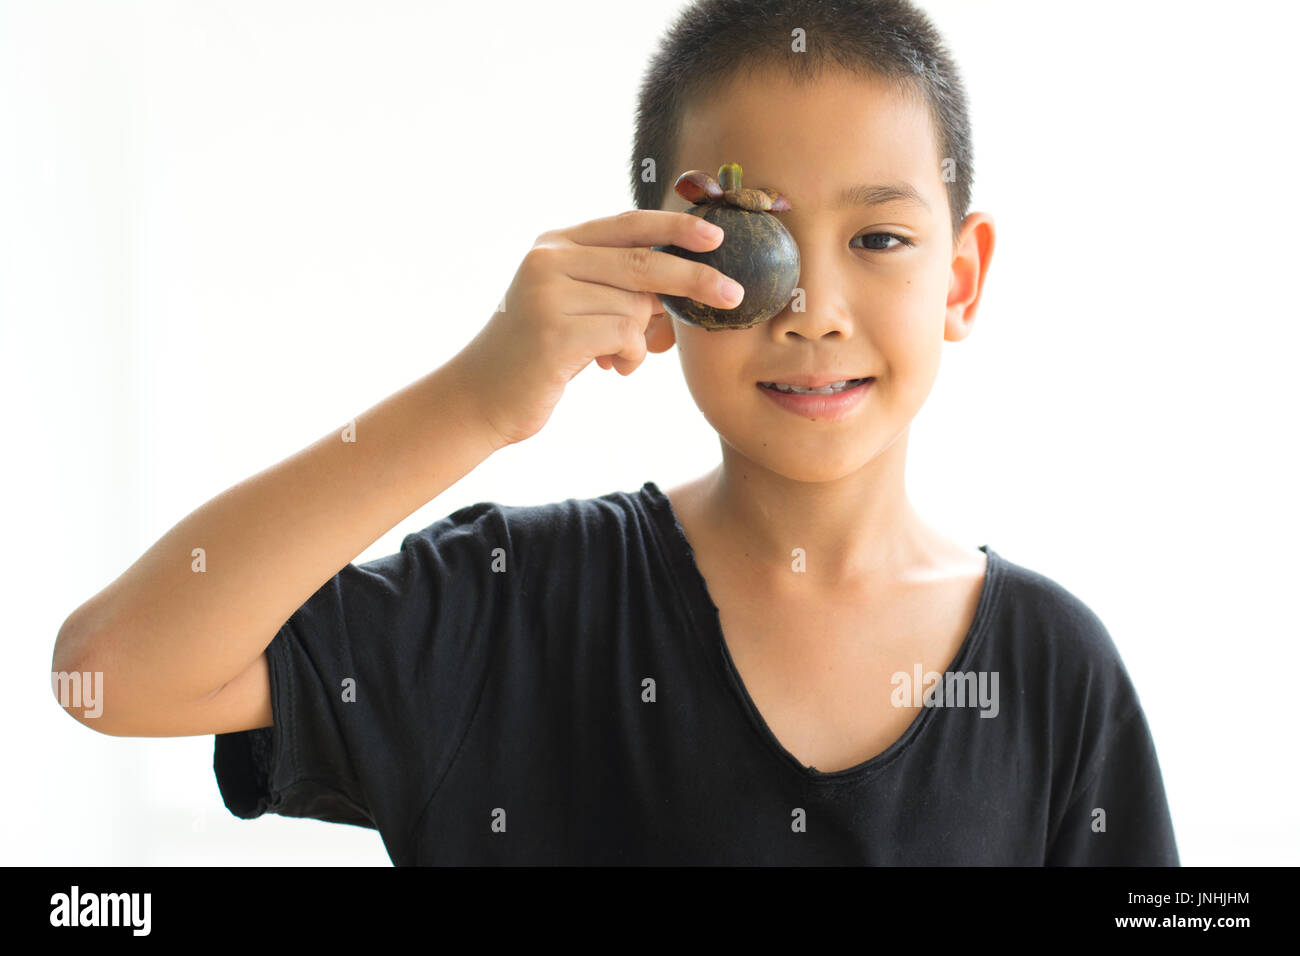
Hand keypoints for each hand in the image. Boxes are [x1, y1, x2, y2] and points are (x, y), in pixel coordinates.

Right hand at [451, 209, 743, 448]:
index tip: (717, 236)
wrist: (482, 396)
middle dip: (694, 280)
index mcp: (555, 245)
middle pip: (643, 262)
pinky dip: (630, 357)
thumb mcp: (573, 306)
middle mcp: (548, 260)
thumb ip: (616, 285)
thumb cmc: (539, 354)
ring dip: (640, 340)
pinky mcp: (553, 333)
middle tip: (733, 295)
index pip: (628, 224)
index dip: (676, 227)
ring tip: (614, 357)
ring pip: (636, 308)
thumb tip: (686, 281)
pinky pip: (625, 337)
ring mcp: (548, 295)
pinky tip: (607, 369)